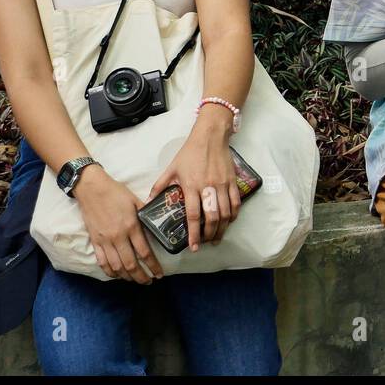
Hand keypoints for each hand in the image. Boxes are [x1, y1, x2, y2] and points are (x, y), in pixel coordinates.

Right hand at [72, 166, 162, 283]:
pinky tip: (117, 275)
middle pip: (131, 264)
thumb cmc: (116, 192)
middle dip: (141, 276)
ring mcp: (105, 241)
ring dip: (127, 277)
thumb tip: (158, 223)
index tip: (159, 274)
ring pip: (117, 267)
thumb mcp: (136, 201)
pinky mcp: (95, 241)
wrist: (92, 189)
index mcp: (131, 226)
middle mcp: (118, 237)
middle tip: (149, 281)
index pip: (145, 252)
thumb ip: (146, 214)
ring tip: (135, 280)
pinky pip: (102, 262)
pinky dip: (110, 272)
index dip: (153, 266)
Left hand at [147, 112, 241, 251]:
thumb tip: (148, 200)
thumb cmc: (190, 152)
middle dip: (210, 235)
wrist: (210, 136)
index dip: (194, 234)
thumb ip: (160, 186)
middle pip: (212, 218)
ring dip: (222, 228)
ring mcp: (222, 185)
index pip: (193, 215)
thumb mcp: (172, 168)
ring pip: (226, 213)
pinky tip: (229, 222)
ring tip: (217, 237)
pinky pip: (236, 203)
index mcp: (191, 186)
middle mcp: (208, 188)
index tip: (194, 247)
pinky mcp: (232, 181)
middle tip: (206, 244)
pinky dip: (233, 215)